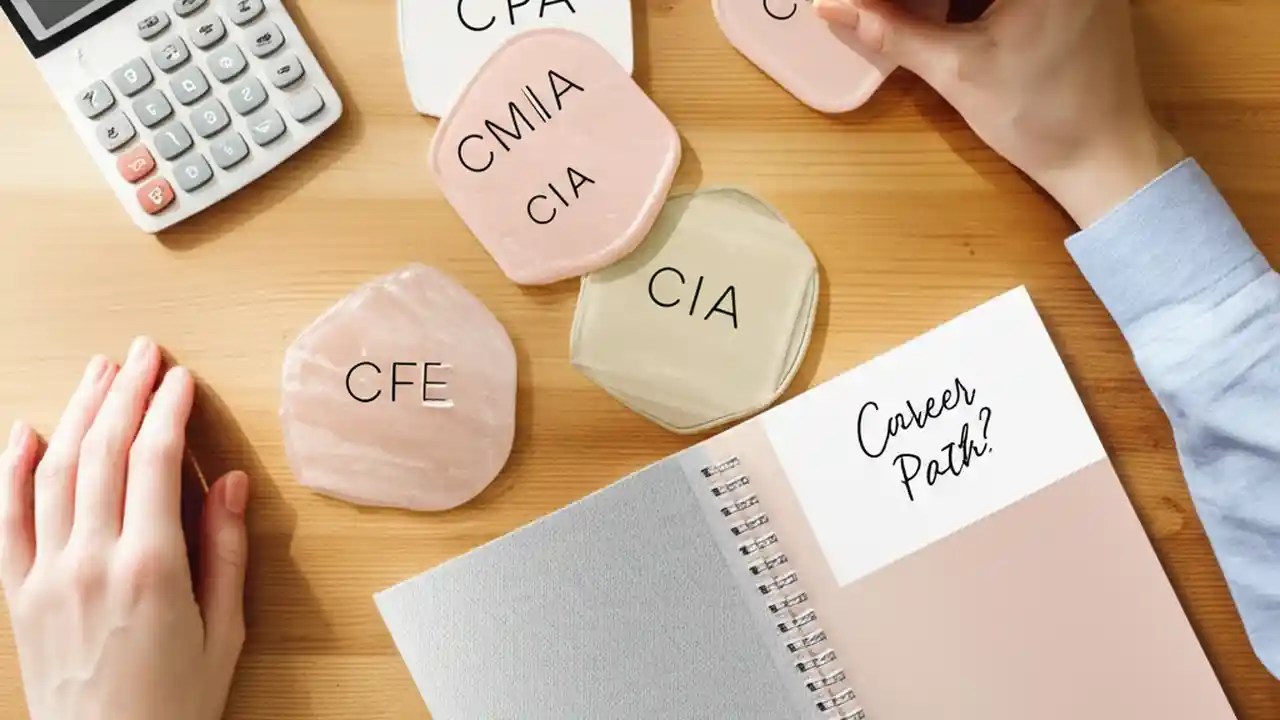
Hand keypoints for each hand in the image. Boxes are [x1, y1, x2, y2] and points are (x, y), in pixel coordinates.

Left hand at [0, 338, 249, 719]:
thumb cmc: (176, 702)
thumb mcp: (225, 630)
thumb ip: (225, 550)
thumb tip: (227, 482)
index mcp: (150, 569)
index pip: (153, 462)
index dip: (167, 410)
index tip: (181, 378)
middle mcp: (90, 561)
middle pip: (102, 453)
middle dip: (125, 393)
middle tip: (143, 352)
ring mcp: (48, 575)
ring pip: (54, 472)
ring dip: (78, 413)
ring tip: (100, 372)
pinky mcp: (19, 594)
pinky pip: (7, 519)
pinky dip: (12, 469)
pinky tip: (26, 430)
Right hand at [814, 0, 1186, 225]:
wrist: (1105, 153)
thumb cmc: (1037, 114)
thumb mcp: (955, 70)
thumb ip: (892, 31)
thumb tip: (833, 7)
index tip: (863, 6)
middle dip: (922, 1)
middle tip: (877, 12)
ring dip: (945, 3)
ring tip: (903, 17)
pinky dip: (973, 2)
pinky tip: (946, 17)